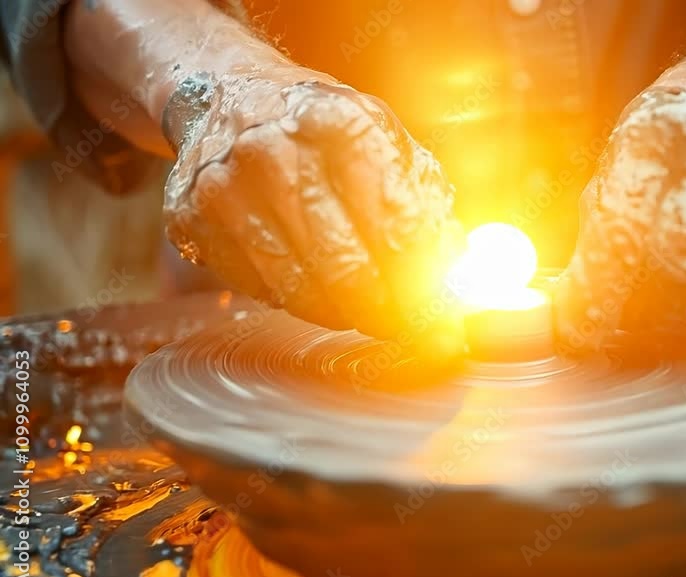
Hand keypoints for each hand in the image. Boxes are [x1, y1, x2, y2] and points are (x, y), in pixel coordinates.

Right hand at [162, 66, 466, 355]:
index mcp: (340, 124)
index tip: (442, 320)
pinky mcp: (192, 220)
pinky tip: (313, 284)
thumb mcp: (385, 139)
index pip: (398, 228)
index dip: (425, 286)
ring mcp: (227, 187)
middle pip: (349, 270)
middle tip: (406, 330)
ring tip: (364, 310)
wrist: (230, 96)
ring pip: (302, 291)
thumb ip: (424, 201)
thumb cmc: (322, 127)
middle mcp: (277, 152)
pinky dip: (295, 300)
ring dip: (344, 313)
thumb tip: (453, 272)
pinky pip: (260, 289)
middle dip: (387, 314)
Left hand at [554, 39, 685, 351]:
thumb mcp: (626, 146)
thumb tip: (573, 297)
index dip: (598, 295)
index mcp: (664, 131)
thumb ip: (604, 215)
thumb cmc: (682, 121)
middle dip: (640, 317)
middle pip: (678, 268)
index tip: (581, 327)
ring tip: (661, 327)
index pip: (623, 237)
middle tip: (619, 335)